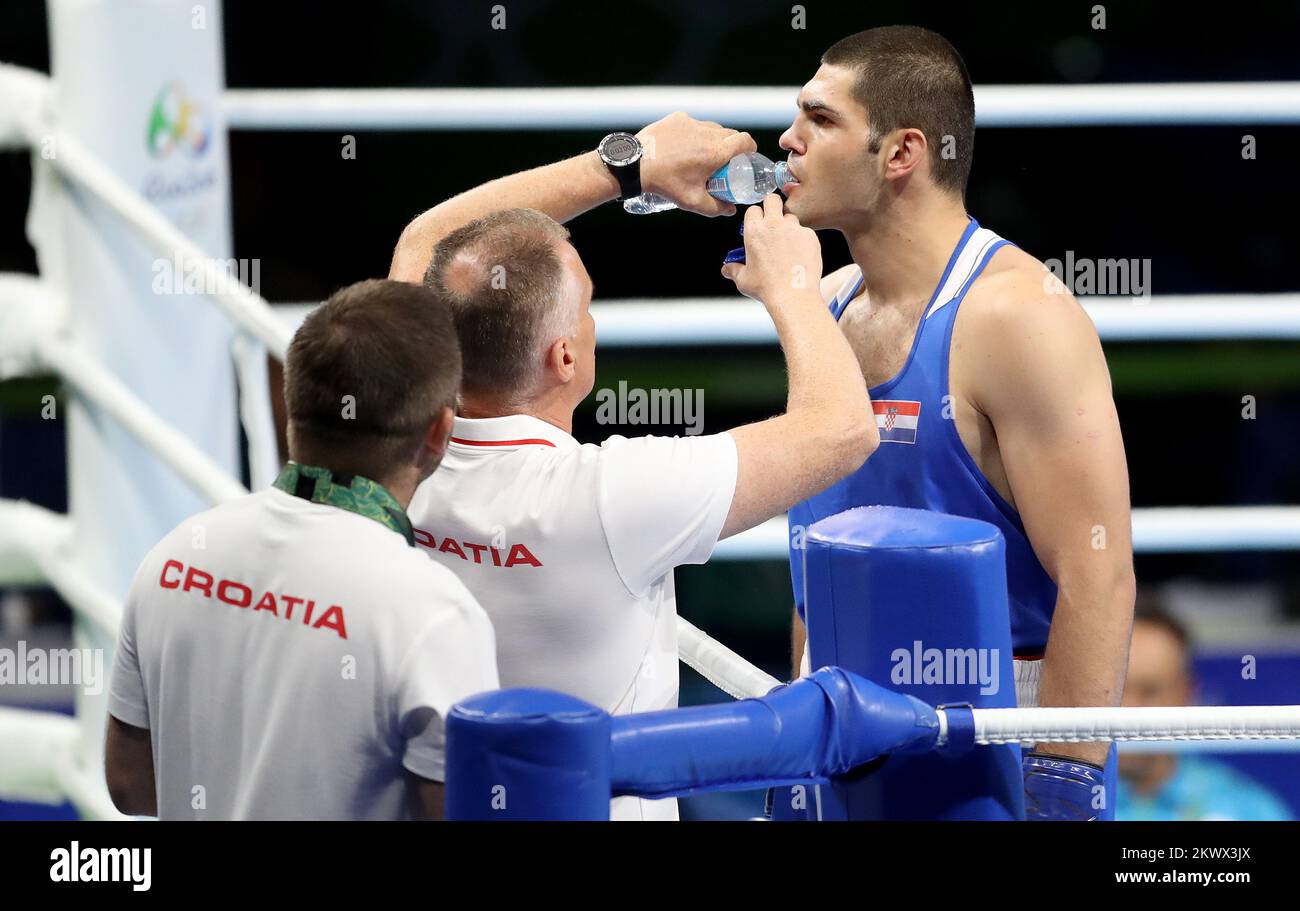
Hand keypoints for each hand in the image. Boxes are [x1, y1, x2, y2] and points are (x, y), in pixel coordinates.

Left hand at [636, 112, 756, 216]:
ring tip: (701, 154)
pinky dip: (693, 134)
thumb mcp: (693, 201)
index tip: (747, 155)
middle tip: (723, 160)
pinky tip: (683, 147)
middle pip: (730, 134)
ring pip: (712, 128)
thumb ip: (716, 207)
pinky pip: (693, 124)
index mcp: (715, 152)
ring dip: (713, 139)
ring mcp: (691, 123)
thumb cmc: (665, 183)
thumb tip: (730, 210)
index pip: (744, 141)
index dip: (750, 147)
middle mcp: (707, 133)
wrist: (635, 165)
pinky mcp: (677, 118)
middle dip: (731, 146)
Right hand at [720, 194, 822, 304]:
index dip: (755, 217)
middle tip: (773, 220)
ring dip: (788, 226)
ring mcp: (794, 228)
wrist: (793, 295)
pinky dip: (802, 240)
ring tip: (787, 246)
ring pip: (791, 217)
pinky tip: (800, 256)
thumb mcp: (744, 280)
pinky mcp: (810, 236)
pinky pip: (805, 232)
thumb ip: (734, 270)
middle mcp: (774, 225)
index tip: (758, 226)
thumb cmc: (766, 288)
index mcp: (754, 231)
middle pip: (773, 199)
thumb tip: (726, 269)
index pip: (753, 209)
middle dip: (772, 206)